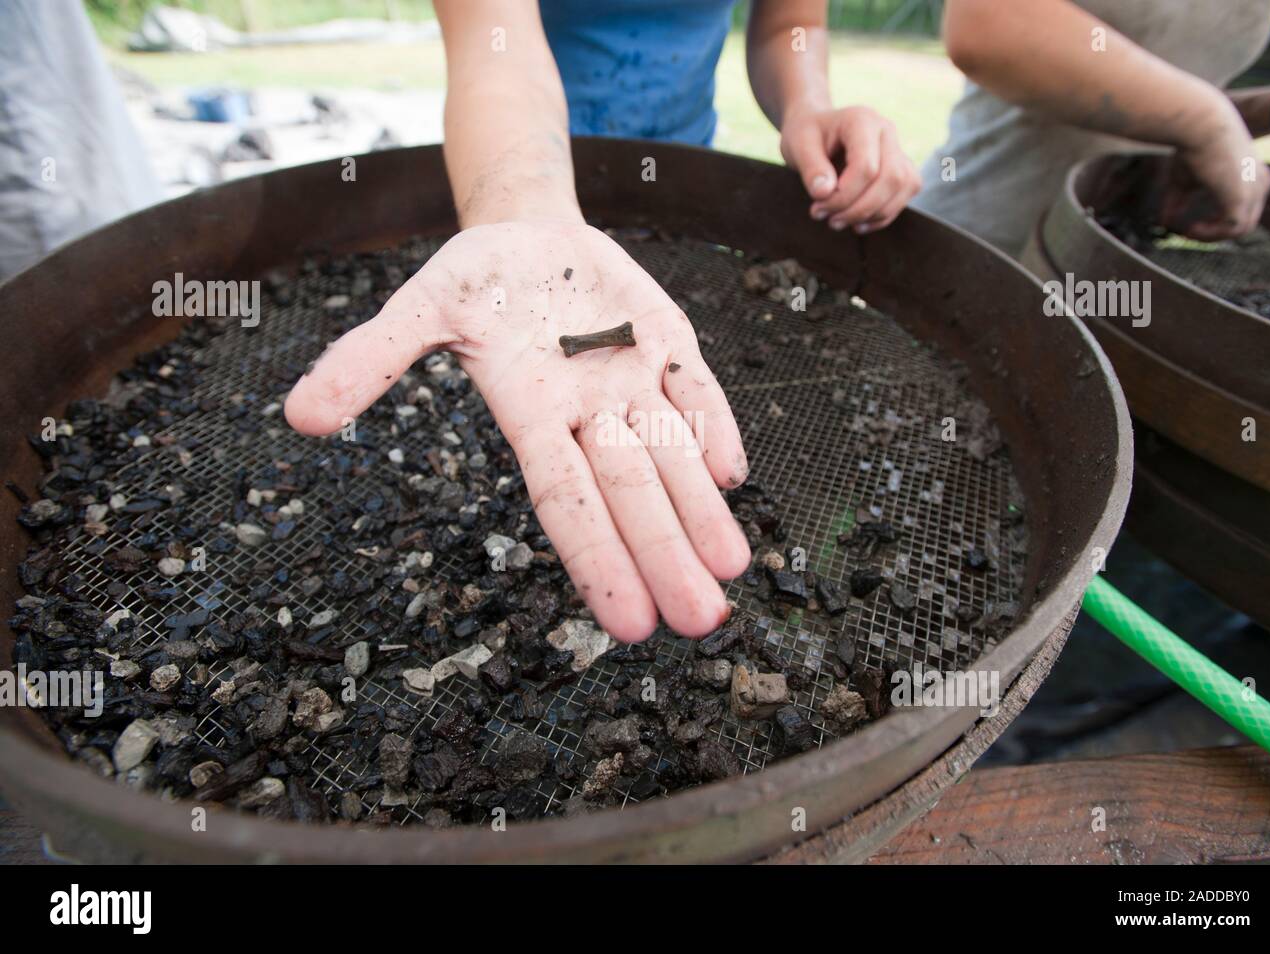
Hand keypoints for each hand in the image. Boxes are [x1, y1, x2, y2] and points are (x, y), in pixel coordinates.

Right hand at [284, 221, 750, 642]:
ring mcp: (632, 377)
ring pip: (674, 454)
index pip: (565, 501)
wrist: (529, 232)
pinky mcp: (666, 341)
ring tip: (730, 570)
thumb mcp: (419, 305)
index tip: (627, 624)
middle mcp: (588, 410)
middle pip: (632, 492)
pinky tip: (732, 473)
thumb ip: (371, 358)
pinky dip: (715, 424)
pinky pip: (697, 388)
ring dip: (702, 510)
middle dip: (666, 553)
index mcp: (531, 414)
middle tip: (701, 623)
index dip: (597, 558)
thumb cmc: (475, 280)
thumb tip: (299, 417)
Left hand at [779, 104, 921, 232]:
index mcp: (862, 120)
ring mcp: (898, 150)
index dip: (845, 195)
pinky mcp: (902, 169)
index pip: (867, 166)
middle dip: (860, 208)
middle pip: (891, 178)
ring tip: (839, 221)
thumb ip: (811, 168)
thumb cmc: (807, 136)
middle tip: (829, 220)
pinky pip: (904, 196)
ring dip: (872, 214)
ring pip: (903, 188)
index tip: (818, 206)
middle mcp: (886, 132)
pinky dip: (881, 216)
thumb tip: (825, 192)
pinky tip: (857, 223)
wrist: (816, 131)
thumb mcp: (798, 146)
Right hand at [1162, 102, 1269, 241]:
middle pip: (1244, 223)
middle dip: (1215, 232)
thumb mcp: (1184, 179)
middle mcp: (1261, 182)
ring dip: (1211, 235)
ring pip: (1240, 229)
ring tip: (1188, 230)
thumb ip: (1178, 201)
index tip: (1190, 225)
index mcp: (1254, 174)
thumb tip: (1164, 222)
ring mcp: (1255, 189)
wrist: (1198, 124)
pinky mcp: (1242, 197)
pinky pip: (1231, 229)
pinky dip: (1210, 233)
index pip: (1243, 209)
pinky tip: (1190, 227)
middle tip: (1188, 232)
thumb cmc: (1190, 144)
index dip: (1217, 222)